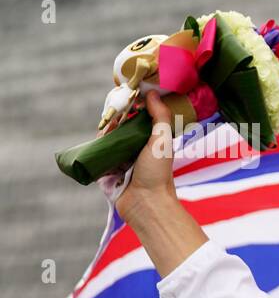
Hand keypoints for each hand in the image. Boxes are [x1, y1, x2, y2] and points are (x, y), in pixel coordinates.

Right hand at [110, 91, 178, 222]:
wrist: (145, 204)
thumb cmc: (158, 173)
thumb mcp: (162, 141)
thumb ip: (160, 116)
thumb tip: (153, 93)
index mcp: (151, 143)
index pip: (139, 120)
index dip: (133, 107)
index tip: (127, 94)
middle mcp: (135, 150)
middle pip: (121, 128)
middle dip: (116, 117)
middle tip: (113, 106)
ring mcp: (119, 160)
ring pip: (108, 139)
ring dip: (106, 130)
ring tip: (108, 122)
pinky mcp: (105, 170)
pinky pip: (97, 154)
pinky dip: (96, 145)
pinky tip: (99, 136)